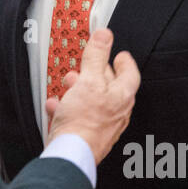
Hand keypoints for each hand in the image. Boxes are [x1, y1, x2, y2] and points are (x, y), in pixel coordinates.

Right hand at [45, 27, 139, 164]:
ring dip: (80, 90)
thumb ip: (96, 56)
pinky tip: (57, 107)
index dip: (125, 62)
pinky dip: (69, 108)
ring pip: (93, 101)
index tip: (120, 54)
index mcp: (122, 96)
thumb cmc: (83, 121)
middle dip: (96, 74)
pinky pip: (80, 116)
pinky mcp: (88, 135)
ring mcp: (103, 126)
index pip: (130, 74)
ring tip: (68, 86)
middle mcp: (117, 112)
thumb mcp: (88, 80)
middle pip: (110, 87)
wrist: (70, 153)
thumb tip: (104, 35)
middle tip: (88, 66)